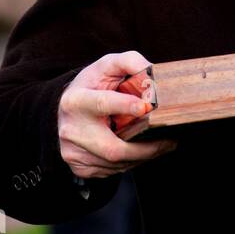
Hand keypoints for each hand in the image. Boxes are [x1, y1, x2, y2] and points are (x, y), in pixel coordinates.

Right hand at [58, 51, 177, 178]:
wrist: (65, 108)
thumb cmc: (92, 85)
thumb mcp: (107, 65)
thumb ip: (129, 62)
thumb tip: (152, 71)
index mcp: (77, 100)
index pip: (102, 104)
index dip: (124, 106)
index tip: (146, 107)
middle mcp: (71, 129)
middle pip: (112, 148)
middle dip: (145, 148)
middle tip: (169, 142)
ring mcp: (73, 151)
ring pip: (115, 163)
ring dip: (143, 157)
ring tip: (161, 146)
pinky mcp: (78, 166)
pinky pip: (111, 171)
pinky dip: (131, 163)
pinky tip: (141, 153)